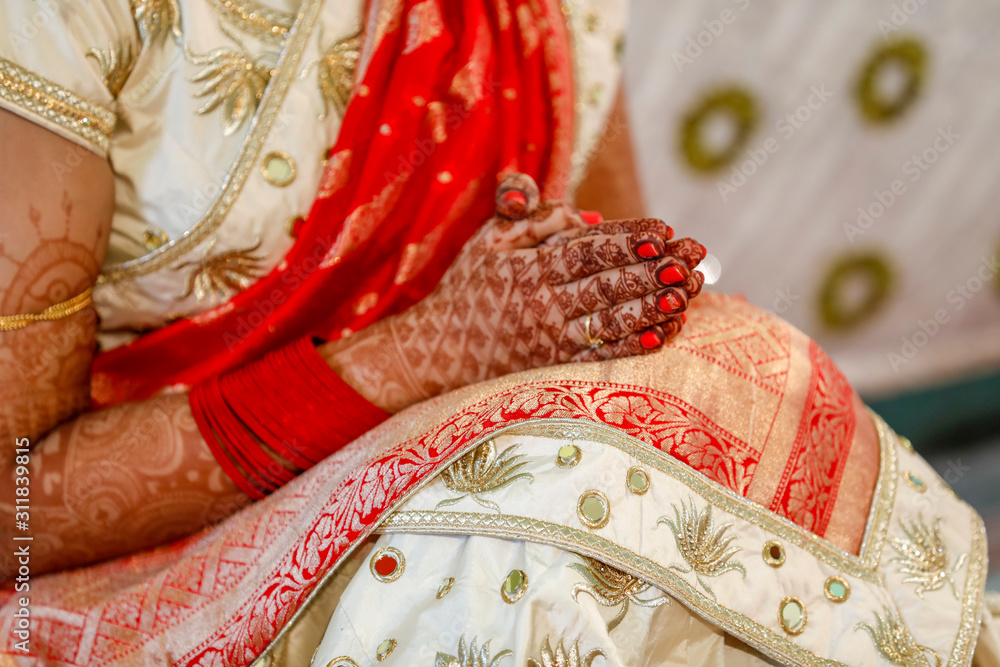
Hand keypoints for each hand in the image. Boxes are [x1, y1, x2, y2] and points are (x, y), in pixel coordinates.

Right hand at [322, 174, 705, 411]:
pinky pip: (599, 356)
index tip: (665, 230)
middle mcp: (543, 302)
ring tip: (691, 293)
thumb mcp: (488, 241)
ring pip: (610, 319)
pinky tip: (664, 334)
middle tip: (694, 259)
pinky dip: (633, 345)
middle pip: (607, 283)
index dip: (628, 240)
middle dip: (654, 271)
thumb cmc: (468, 288)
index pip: (586, 249)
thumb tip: (578, 209)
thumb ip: (528, 215)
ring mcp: (550, 337)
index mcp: (529, 266)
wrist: (437, 350)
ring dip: (653, 306)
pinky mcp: (554, 365)